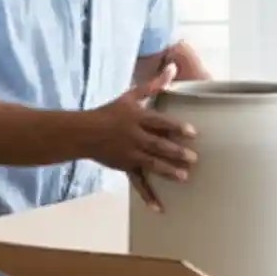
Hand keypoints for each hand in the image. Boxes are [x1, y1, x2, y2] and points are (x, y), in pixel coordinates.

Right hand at [88, 63, 195, 212]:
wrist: (83, 133)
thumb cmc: (110, 112)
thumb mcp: (131, 95)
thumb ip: (154, 85)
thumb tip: (173, 67)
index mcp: (137, 118)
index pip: (159, 122)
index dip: (175, 127)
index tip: (192, 132)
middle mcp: (134, 136)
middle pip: (156, 144)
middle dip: (174, 152)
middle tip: (193, 158)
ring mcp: (129, 154)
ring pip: (150, 163)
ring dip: (167, 171)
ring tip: (184, 177)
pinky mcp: (126, 167)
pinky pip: (138, 184)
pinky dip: (148, 196)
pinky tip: (160, 208)